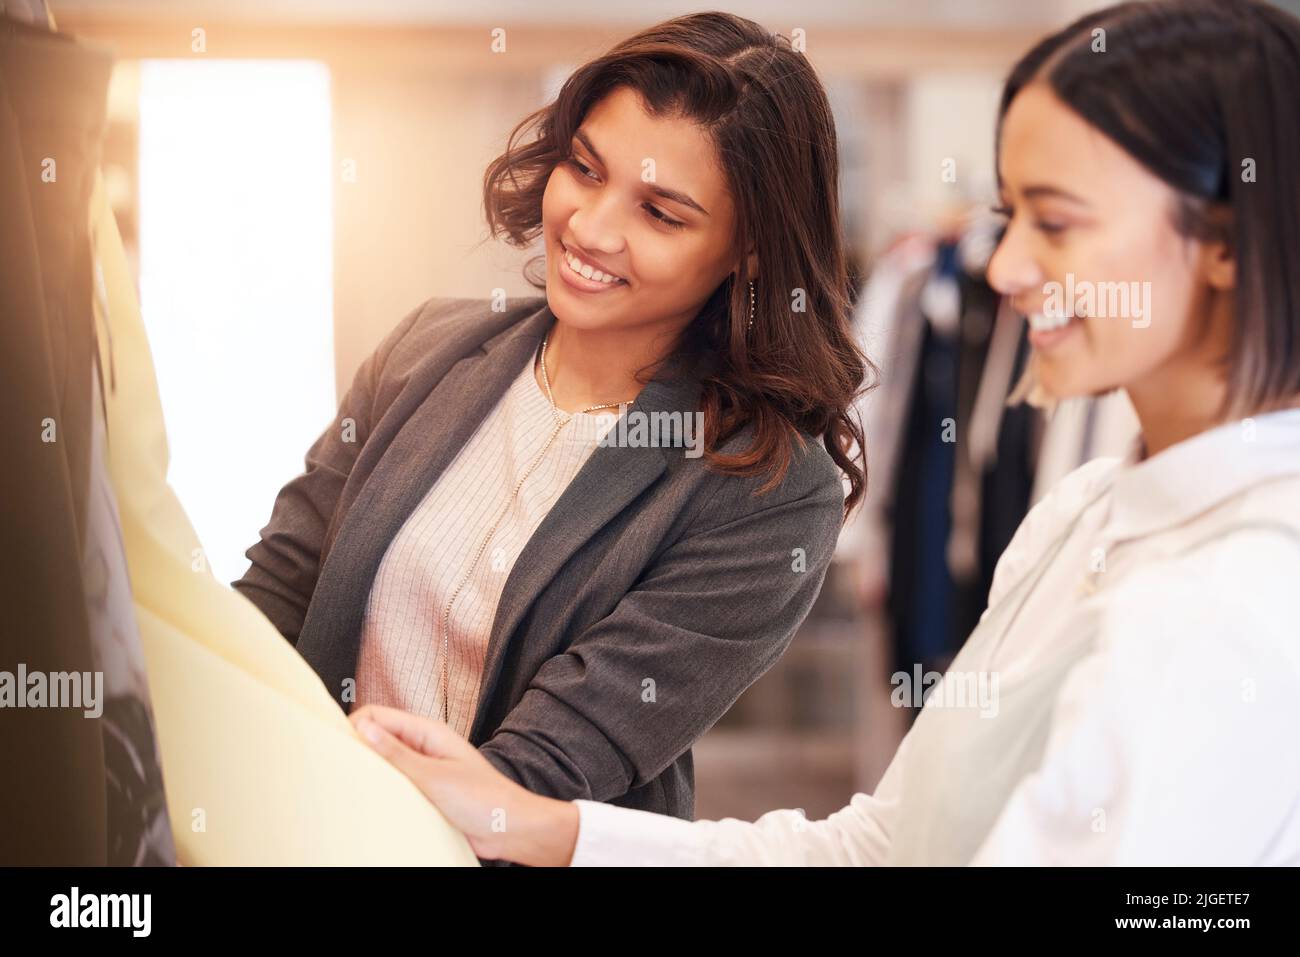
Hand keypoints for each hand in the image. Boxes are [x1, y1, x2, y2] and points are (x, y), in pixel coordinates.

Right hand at [349, 704, 579, 865]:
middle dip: (358, 750)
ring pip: (384, 764)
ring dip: (370, 773)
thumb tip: (363, 728)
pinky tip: (371, 803)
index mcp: (428, 732)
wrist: (509, 829)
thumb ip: (396, 754)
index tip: (335, 748)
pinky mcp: (424, 792)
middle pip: (378, 738)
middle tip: (339, 770)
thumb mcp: (433, 776)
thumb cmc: (483, 799)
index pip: (377, 716)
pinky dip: (382, 791)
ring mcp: (423, 770)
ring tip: (353, 788)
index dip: (354, 727)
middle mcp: (423, 747)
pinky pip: (394, 786)